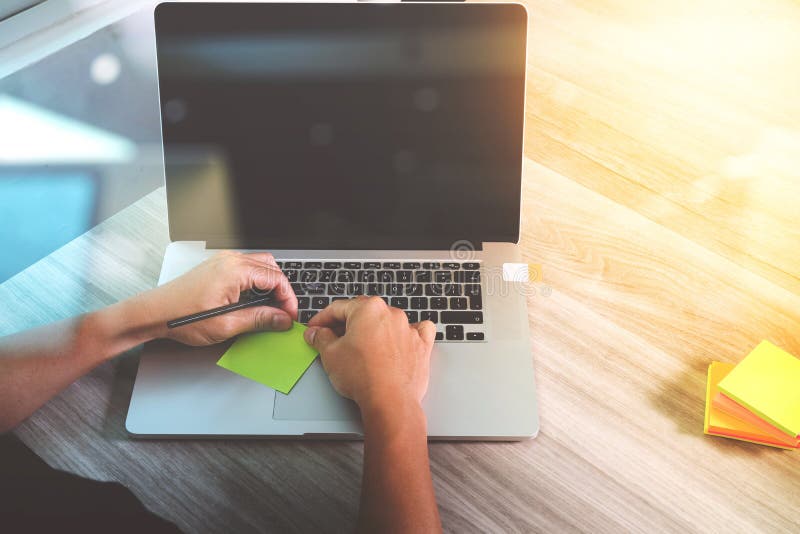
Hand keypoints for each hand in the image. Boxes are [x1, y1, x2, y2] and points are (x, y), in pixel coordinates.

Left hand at [141, 251, 296, 345]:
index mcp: (235, 270)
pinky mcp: (217, 268)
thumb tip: (282, 319)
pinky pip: (246, 269)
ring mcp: (222, 262)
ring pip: (259, 267)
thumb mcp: (226, 325)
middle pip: (271, 268)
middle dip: (281, 290)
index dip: (288, 299)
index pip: (276, 279)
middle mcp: (230, 261)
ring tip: (269, 309)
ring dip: (269, 286)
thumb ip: (259, 320)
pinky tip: (253, 302)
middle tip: (283, 312)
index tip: (290, 316)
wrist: (154, 313)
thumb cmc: (181, 317)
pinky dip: (256, 284)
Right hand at [304, 296, 435, 409]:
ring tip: (362, 347)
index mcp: (368, 309)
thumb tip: (316, 333)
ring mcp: (408, 328)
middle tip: (333, 339)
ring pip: (387, 321)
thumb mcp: (330, 355)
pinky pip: (417, 331)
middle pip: (363, 313)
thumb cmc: (363, 377)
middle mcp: (391, 314)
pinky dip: (407, 334)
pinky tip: (399, 341)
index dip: (322, 319)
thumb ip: (321, 338)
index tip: (316, 328)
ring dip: (374, 329)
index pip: (338, 308)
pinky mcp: (421, 345)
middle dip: (346, 324)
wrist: (390, 401)